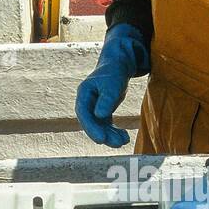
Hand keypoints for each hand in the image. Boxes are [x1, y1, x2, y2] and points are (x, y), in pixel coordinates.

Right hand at [75, 23, 148, 146]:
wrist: (118, 66)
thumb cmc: (115, 72)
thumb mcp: (112, 84)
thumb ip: (106, 99)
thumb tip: (99, 115)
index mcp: (84, 94)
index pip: (84, 114)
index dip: (91, 128)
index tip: (101, 139)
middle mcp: (86, 103)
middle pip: (90, 123)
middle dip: (103, 134)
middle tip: (117, 143)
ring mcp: (93, 108)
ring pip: (98, 127)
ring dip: (110, 136)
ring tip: (124, 140)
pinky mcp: (102, 112)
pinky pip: (106, 126)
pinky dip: (114, 132)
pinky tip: (124, 137)